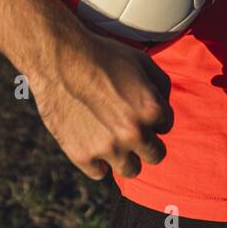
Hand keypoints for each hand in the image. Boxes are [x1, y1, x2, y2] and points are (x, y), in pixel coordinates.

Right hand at [31, 25, 173, 181]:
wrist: (60, 58)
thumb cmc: (102, 55)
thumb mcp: (141, 60)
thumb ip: (161, 86)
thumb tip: (163, 105)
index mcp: (151, 109)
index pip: (166, 126)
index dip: (154, 117)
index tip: (139, 110)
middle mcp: (133, 133)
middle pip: (155, 155)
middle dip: (147, 143)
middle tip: (132, 130)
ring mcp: (107, 148)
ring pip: (131, 170)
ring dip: (126, 157)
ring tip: (114, 140)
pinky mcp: (82, 155)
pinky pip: (100, 172)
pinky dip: (98, 161)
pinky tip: (93, 143)